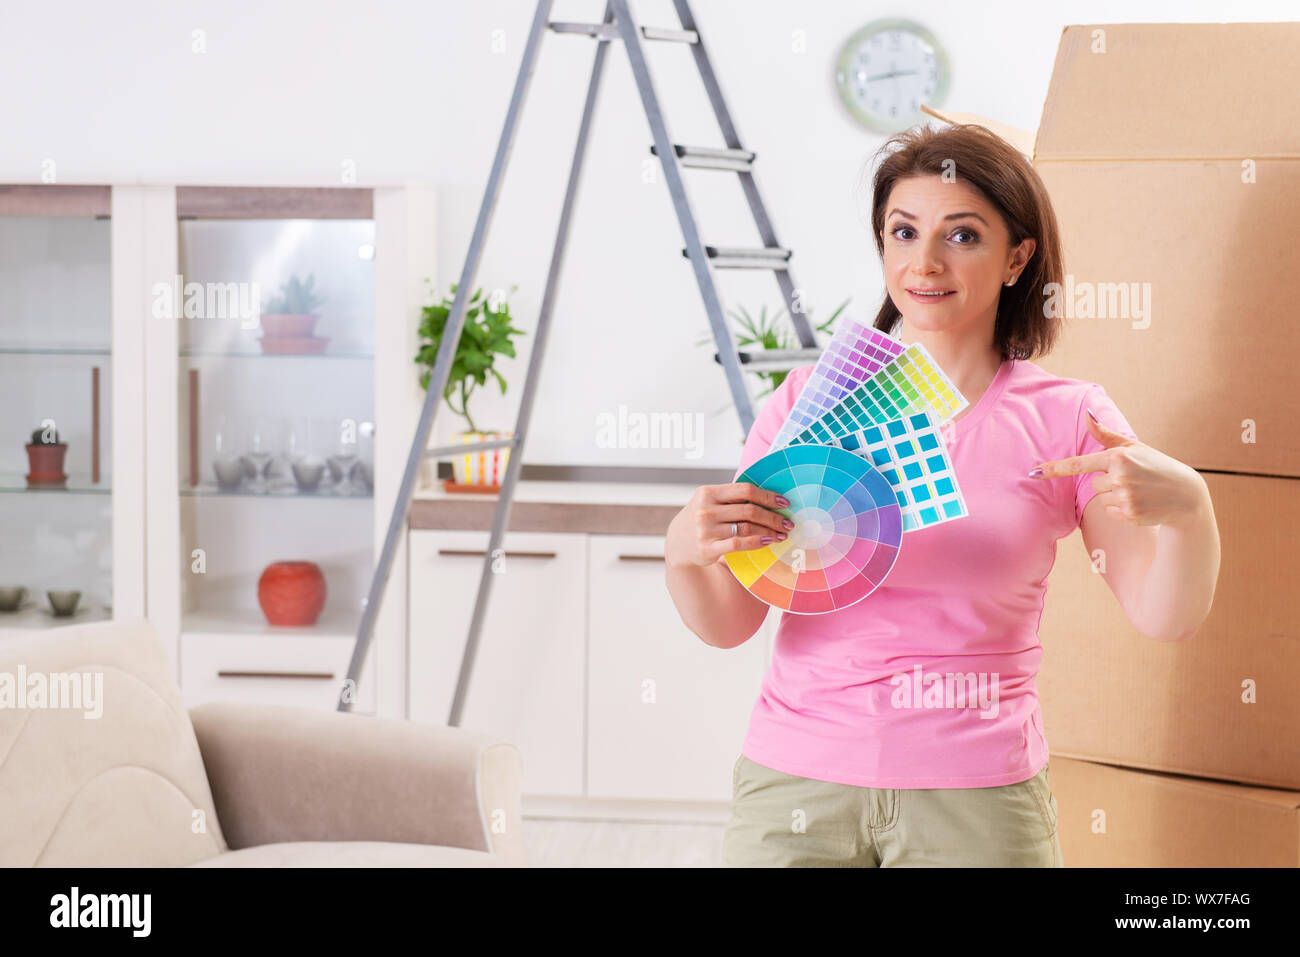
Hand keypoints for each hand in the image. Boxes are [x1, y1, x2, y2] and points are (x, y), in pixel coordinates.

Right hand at [665, 482, 792, 566]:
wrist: (678, 544)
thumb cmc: (702, 520)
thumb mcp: (709, 502)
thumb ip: (732, 498)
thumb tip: (769, 496)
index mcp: (708, 493)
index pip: (744, 490)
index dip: (767, 495)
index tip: (784, 502)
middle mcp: (706, 510)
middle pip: (749, 510)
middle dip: (773, 516)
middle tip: (788, 522)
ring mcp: (706, 530)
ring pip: (747, 527)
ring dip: (769, 531)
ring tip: (782, 534)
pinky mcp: (708, 548)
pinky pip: (739, 544)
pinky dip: (757, 542)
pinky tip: (769, 541)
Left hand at [1028, 408, 1207, 526]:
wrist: (1185, 496)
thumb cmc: (1156, 466)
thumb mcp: (1134, 447)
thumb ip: (1106, 435)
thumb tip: (1086, 415)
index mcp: (1119, 457)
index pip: (1079, 464)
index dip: (1054, 469)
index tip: (1033, 472)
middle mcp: (1120, 476)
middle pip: (1094, 483)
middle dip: (1110, 482)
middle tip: (1134, 480)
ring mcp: (1125, 497)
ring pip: (1102, 499)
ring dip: (1116, 496)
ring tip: (1139, 491)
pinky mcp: (1129, 515)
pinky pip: (1110, 512)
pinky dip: (1122, 510)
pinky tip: (1140, 503)